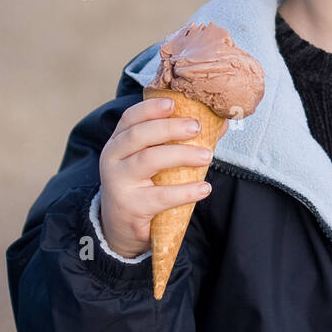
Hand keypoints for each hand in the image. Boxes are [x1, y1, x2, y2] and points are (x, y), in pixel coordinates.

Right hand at [97, 98, 227, 257]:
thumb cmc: (143, 186)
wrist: (121, 228)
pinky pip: (160, 196)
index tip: (173, 102)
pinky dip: (185, 191)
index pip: (130, 118)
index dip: (151, 108)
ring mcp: (118, 183)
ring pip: (149, 160)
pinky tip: (204, 188)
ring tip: (207, 156)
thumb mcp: (153, 162)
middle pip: (139, 135)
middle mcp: (113, 159)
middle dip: (170, 127)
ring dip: (181, 155)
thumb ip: (180, 142)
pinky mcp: (130, 206)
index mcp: (118, 142)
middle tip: (196, 127)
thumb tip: (219, 126)